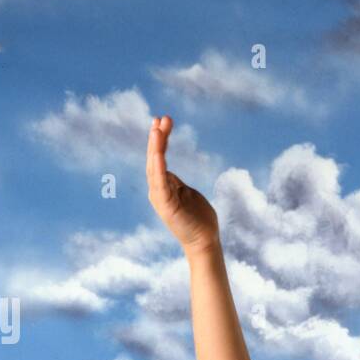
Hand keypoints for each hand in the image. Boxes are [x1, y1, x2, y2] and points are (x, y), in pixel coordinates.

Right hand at [146, 115, 219, 253]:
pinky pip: (160, 183)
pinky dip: (158, 167)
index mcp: (163, 187)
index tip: (163, 121)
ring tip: (157, 129)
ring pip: (154, 168)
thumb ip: (178, 184)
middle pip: (154, 159)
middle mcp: (157, 191)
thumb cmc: (198, 219)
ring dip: (155, 148)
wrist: (205, 242)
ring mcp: (160, 198)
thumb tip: (171, 174)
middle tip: (161, 118)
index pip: (159, 159)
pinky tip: (159, 153)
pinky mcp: (166, 206)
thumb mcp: (187, 195)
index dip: (160, 140)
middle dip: (157, 138)